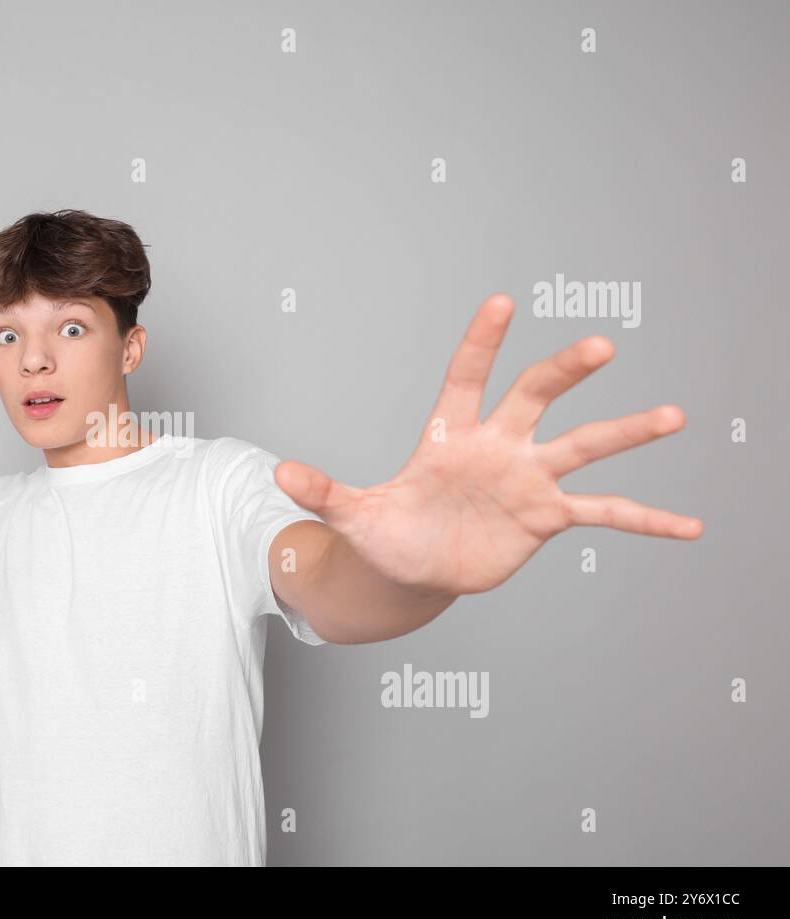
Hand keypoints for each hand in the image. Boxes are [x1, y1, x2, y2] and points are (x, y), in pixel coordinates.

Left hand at [275, 294, 702, 595]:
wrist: (414, 568)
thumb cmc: (386, 533)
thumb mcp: (353, 515)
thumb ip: (323, 493)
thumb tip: (278, 475)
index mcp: (449, 435)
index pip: (466, 377)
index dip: (481, 343)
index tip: (501, 302)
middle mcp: (497, 446)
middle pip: (535, 397)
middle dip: (563, 371)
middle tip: (599, 345)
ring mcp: (527, 479)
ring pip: (582, 447)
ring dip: (626, 433)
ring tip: (673, 415)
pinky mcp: (547, 517)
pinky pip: (605, 514)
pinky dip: (645, 519)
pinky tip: (689, 525)